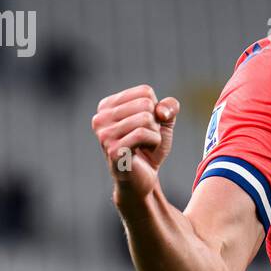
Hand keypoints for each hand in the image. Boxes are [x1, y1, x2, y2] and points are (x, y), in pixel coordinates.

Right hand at [92, 85, 179, 199]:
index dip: (155, 110)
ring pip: (145, 118)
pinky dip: (154, 142)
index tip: (146, 126)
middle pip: (146, 103)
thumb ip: (169, 107)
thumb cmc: (149, 149)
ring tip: (146, 146)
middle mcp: (100, 118)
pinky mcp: (113, 150)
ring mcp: (104, 134)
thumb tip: (161, 111)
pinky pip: (143, 134)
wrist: (143, 179)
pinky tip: (146, 151)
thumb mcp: (163, 122)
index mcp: (107, 106)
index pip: (144, 92)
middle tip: (146, 139)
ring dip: (155, 134)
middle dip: (155, 123)